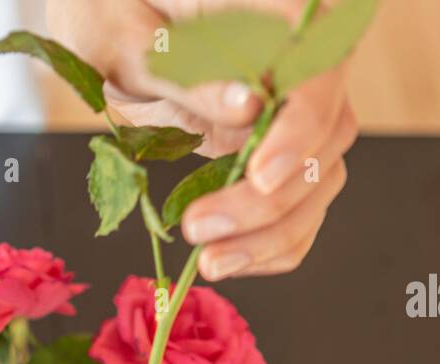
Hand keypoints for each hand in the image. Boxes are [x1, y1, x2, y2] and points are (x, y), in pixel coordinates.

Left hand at [46, 0, 358, 279]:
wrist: (113, 25)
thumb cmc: (114, 13)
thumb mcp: (128, 36)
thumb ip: (185, 72)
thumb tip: (249, 108)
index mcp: (279, 14)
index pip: (319, 74)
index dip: (299, 132)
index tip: (260, 178)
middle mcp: (305, 61)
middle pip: (326, 137)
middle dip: (270, 201)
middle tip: (200, 230)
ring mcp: (298, 111)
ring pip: (320, 179)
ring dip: (272, 233)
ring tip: (211, 263)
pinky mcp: (280, 151)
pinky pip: (301, 203)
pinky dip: (273, 243)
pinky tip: (230, 261)